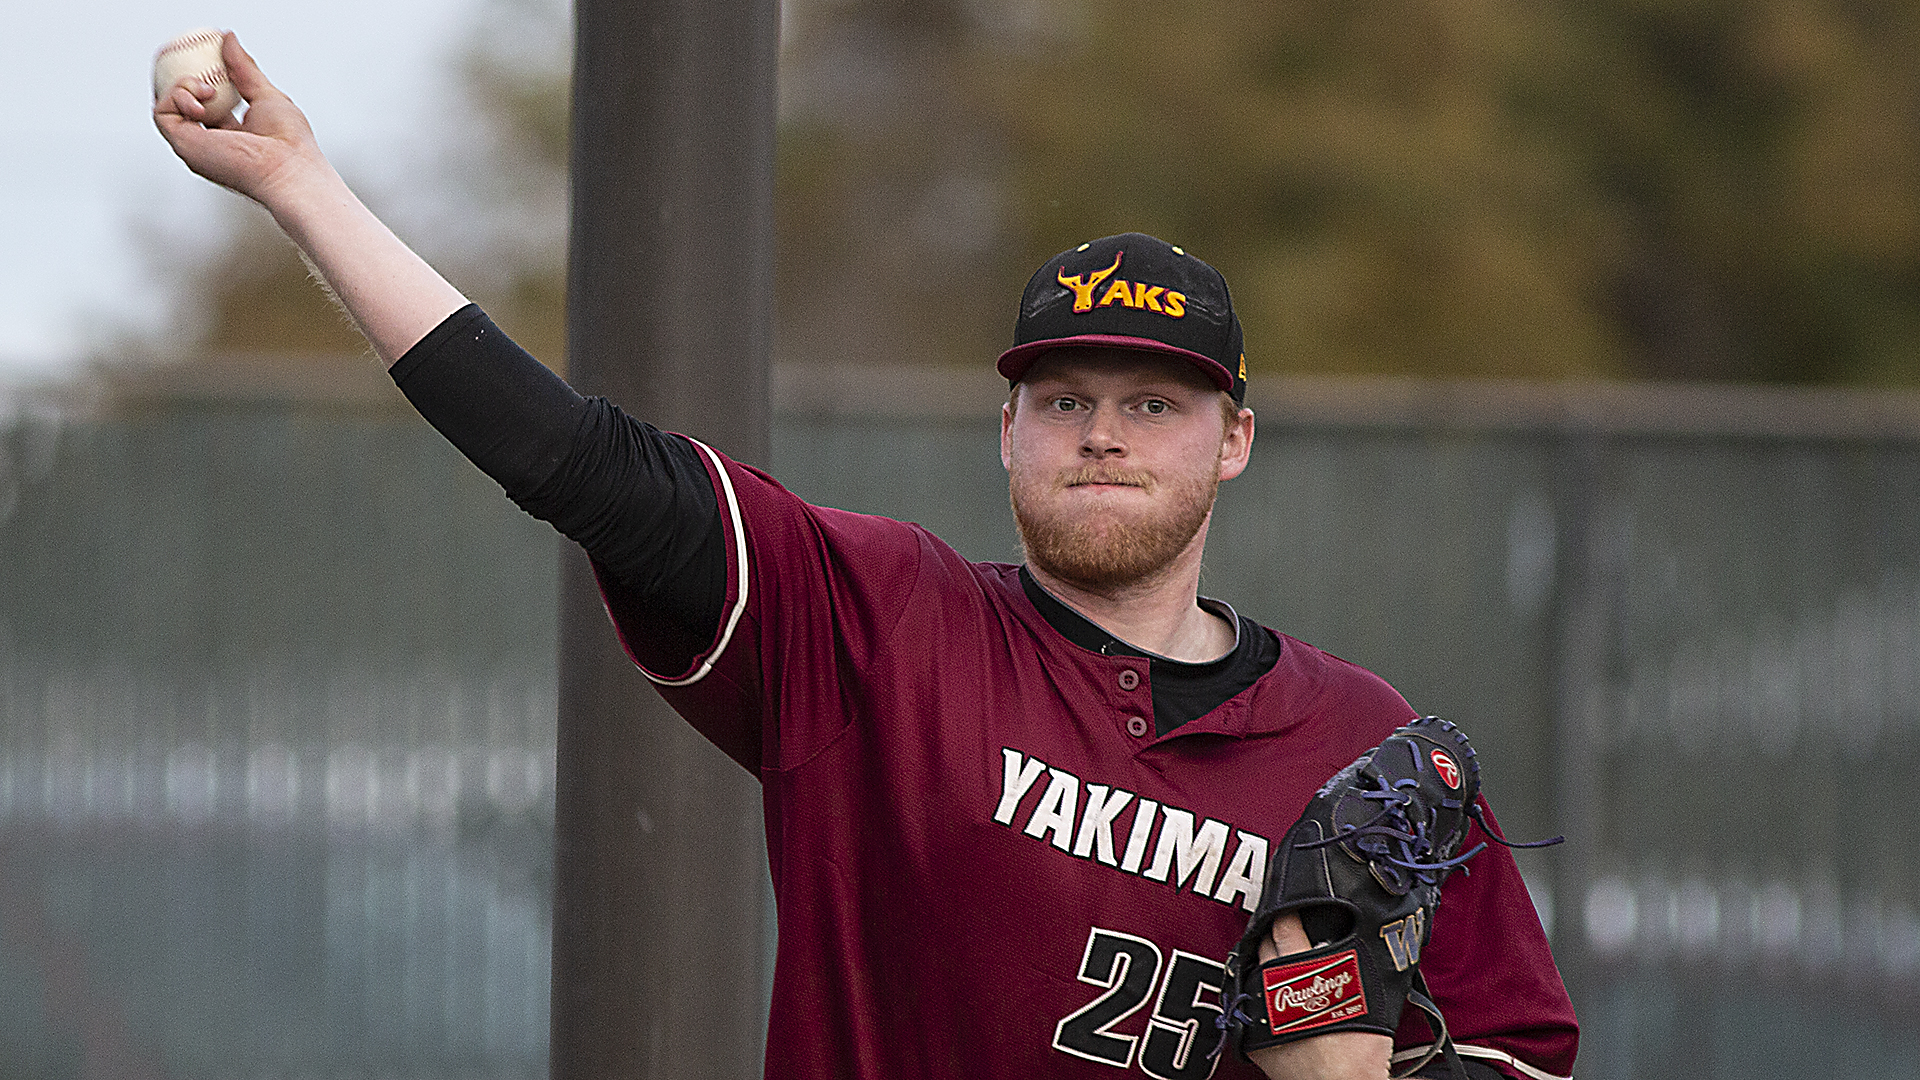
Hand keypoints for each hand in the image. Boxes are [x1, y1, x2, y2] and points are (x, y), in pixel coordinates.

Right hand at [153, 32, 329, 207]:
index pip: (206, 104)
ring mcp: (195, 145)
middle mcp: (209, 143)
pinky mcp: (184, 145)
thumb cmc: (290, 144)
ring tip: (209, 88)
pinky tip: (203, 96)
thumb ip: (244, 68)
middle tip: (195, 61)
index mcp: (230, 134)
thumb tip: (228, 39)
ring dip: (183, 85)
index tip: (207, 59)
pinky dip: (177, 95)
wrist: (289, 168)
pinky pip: (163, 112)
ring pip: (168, 105)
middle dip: (184, 78)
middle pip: (182, 104)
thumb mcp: (266, 94)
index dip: (201, 80)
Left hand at [1246, 913, 1391, 1079]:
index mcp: (1301, 975)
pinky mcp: (1256, 1040)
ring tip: (1274, 958)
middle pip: (1265, 950)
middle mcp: (1275, 990)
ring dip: (1264, 966)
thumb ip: (1360, 967)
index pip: (1285, 931)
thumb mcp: (1368, 997)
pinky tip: (1269, 994)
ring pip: (1255, 976)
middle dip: (1272, 936)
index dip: (1286, 915)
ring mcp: (1262, 1015)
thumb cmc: (1357, 1052)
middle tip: (1281, 929)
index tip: (1289, 908)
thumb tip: (1366, 944)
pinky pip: (1252, 1007)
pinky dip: (1260, 997)